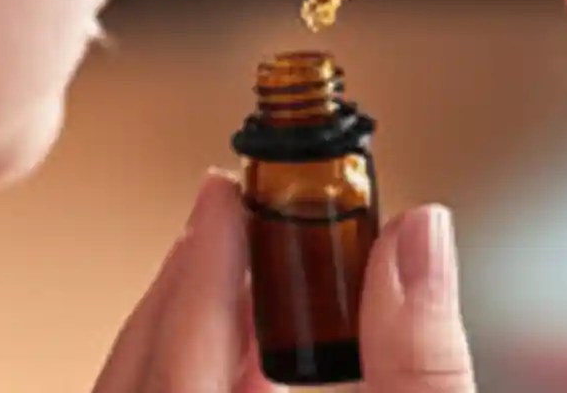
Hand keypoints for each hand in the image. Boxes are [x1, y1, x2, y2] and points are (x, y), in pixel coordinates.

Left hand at [91, 170, 475, 392]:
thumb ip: (422, 358)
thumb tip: (419, 232)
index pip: (177, 362)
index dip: (201, 266)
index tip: (221, 191)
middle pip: (144, 369)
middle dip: (188, 280)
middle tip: (230, 206)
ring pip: (146, 387)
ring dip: (193, 320)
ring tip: (245, 256)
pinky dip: (201, 364)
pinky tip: (249, 338)